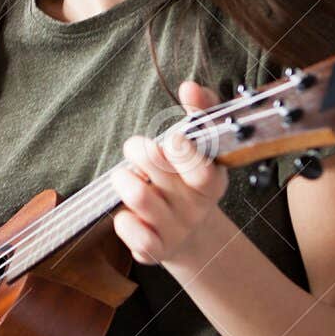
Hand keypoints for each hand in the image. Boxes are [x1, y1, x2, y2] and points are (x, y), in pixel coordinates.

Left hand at [110, 80, 230, 265]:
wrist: (189, 236)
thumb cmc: (187, 179)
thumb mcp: (200, 148)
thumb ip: (200, 113)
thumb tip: (190, 86)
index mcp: (211, 180)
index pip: (202, 169)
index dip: (184, 153)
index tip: (172, 137)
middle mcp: (195, 207)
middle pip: (160, 174)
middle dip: (141, 153)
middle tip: (136, 148)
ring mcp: (175, 230)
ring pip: (140, 198)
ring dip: (124, 180)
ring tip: (125, 176)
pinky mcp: (155, 250)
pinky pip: (132, 232)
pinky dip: (123, 219)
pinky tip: (126, 213)